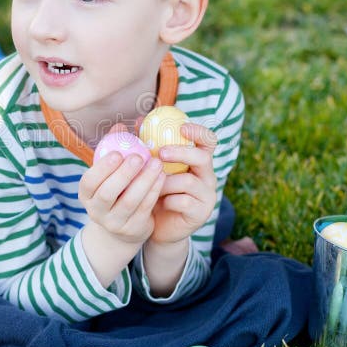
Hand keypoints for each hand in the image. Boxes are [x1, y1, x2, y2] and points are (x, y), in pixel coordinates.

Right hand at [79, 125, 165, 246]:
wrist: (122, 228)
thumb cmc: (116, 189)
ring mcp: (115, 223)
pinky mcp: (134, 229)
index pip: (89, 182)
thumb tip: (120, 125)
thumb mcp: (110, 173)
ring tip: (157, 163)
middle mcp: (96, 211)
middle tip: (139, 156)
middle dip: (124, 174)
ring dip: (144, 180)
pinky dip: (154, 191)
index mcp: (86, 194)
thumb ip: (114, 149)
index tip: (117, 153)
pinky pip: (145, 208)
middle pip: (107, 193)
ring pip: (130, 201)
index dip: (102, 168)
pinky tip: (162, 176)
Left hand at [150, 122, 217, 243]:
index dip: (199, 132)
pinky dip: (168, 201)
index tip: (181, 128)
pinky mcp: (201, 214)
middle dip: (181, 153)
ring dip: (166, 182)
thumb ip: (148, 145)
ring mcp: (207, 195)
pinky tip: (159, 204)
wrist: (157, 227)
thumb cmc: (154, 191)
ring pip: (189, 181)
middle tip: (160, 153)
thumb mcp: (152, 168)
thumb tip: (138, 120)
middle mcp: (207, 176)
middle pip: (203, 157)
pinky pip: (184, 202)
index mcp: (198, 161)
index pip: (208, 141)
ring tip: (152, 186)